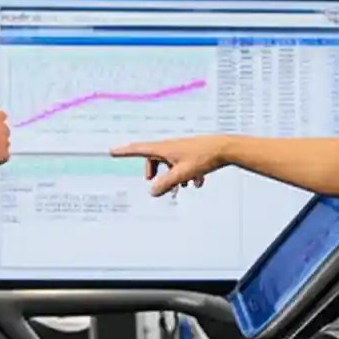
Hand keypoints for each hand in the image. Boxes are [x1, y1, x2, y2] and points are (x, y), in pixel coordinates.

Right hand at [110, 135, 228, 196]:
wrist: (225, 148)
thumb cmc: (205, 156)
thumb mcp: (182, 174)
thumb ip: (166, 184)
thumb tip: (152, 191)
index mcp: (164, 148)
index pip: (139, 149)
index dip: (125, 151)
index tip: (112, 151)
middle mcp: (171, 147)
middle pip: (154, 158)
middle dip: (153, 170)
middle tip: (152, 181)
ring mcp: (182, 150)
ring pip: (170, 163)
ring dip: (172, 175)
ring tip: (182, 185)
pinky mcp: (192, 153)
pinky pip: (183, 164)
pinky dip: (186, 174)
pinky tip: (197, 181)